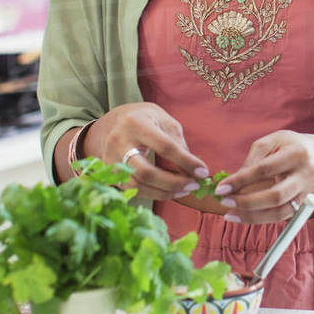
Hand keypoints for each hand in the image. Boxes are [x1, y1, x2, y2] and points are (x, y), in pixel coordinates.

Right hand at [85, 103, 208, 201]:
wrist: (114, 121)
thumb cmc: (145, 119)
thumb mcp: (164, 120)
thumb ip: (178, 142)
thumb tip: (194, 169)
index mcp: (136, 124)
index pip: (164, 147)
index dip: (185, 162)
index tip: (203, 172)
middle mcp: (119, 142)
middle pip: (146, 172)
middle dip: (173, 183)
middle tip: (194, 185)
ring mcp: (111, 160)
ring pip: (137, 185)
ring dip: (164, 192)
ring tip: (184, 190)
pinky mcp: (110, 173)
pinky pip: (132, 190)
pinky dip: (153, 194)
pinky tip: (169, 191)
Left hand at [215, 131, 313, 223]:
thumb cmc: (288, 146)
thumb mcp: (271, 142)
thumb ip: (252, 159)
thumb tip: (234, 182)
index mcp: (298, 153)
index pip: (265, 169)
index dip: (241, 180)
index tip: (221, 188)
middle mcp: (307, 174)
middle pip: (275, 196)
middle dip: (246, 202)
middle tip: (224, 202)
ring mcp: (310, 192)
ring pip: (279, 212)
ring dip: (251, 216)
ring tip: (230, 214)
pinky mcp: (307, 205)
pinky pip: (281, 217)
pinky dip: (260, 219)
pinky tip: (243, 216)